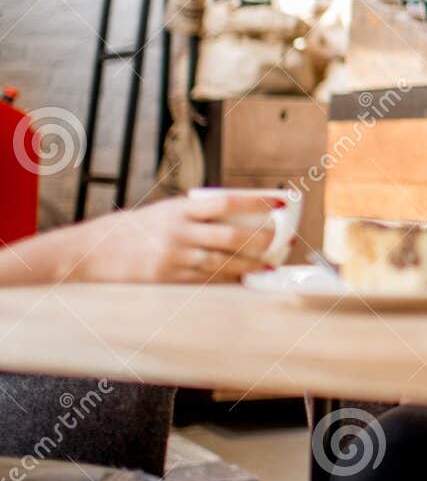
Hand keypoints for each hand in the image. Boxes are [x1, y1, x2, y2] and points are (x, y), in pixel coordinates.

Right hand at [67, 193, 282, 284]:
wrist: (89, 254)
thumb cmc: (132, 230)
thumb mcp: (163, 213)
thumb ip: (196, 215)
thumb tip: (239, 217)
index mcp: (179, 208)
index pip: (227, 200)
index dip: (258, 200)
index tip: (283, 199)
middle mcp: (178, 231)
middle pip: (231, 235)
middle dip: (263, 239)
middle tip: (284, 239)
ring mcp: (173, 257)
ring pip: (222, 261)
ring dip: (250, 264)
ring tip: (270, 265)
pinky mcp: (167, 280)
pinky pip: (204, 281)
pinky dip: (227, 280)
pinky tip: (244, 280)